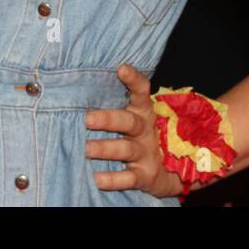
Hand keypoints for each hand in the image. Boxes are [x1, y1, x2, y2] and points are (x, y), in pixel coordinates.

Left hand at [85, 63, 185, 198]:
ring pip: (127, 149)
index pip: (141, 92)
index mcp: (143, 113)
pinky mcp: (146, 176)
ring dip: (106, 148)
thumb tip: (77, 91)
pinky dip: (114, 180)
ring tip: (86, 149)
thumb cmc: (140, 137)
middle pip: (129, 122)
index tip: (122, 69)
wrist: (172, 171)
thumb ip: (115, 105)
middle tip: (87, 119)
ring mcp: (147, 153)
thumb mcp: (134, 118)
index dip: (134, 80)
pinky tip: (98, 179)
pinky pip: (130, 178)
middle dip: (109, 119)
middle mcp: (145, 130)